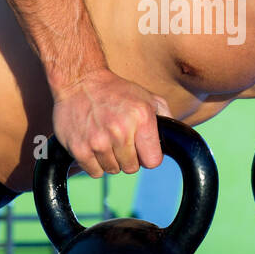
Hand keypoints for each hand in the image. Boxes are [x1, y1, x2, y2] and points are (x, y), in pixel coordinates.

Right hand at [51, 68, 172, 177]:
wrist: (79, 81)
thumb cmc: (116, 91)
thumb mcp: (147, 96)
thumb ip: (165, 117)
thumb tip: (175, 138)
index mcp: (142, 118)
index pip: (153, 161)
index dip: (148, 156)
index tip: (141, 148)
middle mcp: (120, 131)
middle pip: (132, 168)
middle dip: (129, 158)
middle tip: (120, 141)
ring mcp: (98, 141)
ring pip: (113, 170)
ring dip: (111, 160)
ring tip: (106, 140)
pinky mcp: (79, 148)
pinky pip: (94, 172)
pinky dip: (95, 163)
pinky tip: (93, 145)